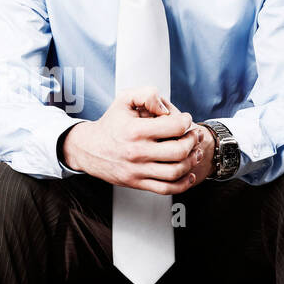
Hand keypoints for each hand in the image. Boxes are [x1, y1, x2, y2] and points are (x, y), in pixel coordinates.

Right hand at [61, 85, 214, 193]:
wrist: (89, 148)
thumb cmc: (110, 123)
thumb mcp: (124, 99)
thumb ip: (147, 95)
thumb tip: (165, 108)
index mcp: (135, 130)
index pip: (174, 127)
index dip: (186, 121)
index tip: (185, 119)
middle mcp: (137, 152)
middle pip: (179, 151)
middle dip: (193, 141)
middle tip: (194, 135)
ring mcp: (138, 170)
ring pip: (176, 172)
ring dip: (192, 161)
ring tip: (195, 152)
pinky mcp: (138, 183)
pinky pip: (166, 188)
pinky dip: (183, 184)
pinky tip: (189, 173)